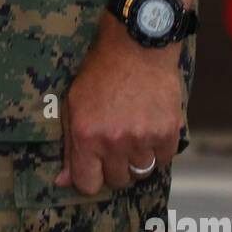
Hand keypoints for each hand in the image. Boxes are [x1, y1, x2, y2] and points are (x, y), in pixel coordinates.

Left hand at [56, 12, 182, 194]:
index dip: (90, 178)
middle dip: (115, 166)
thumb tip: (63, 182)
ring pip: (141, 172)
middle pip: (117, 181)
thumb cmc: (100, 72)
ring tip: (133, 132)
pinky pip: (163, 160)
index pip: (88, 184)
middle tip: (115, 141)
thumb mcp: (73, 103)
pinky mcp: (167, 133)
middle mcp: (114, 141)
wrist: (136, 46)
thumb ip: (70, 145)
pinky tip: (150, 128)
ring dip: (137, 158)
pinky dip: (157, 149)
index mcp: (86, 135)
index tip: (95, 167)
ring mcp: (143, 139)